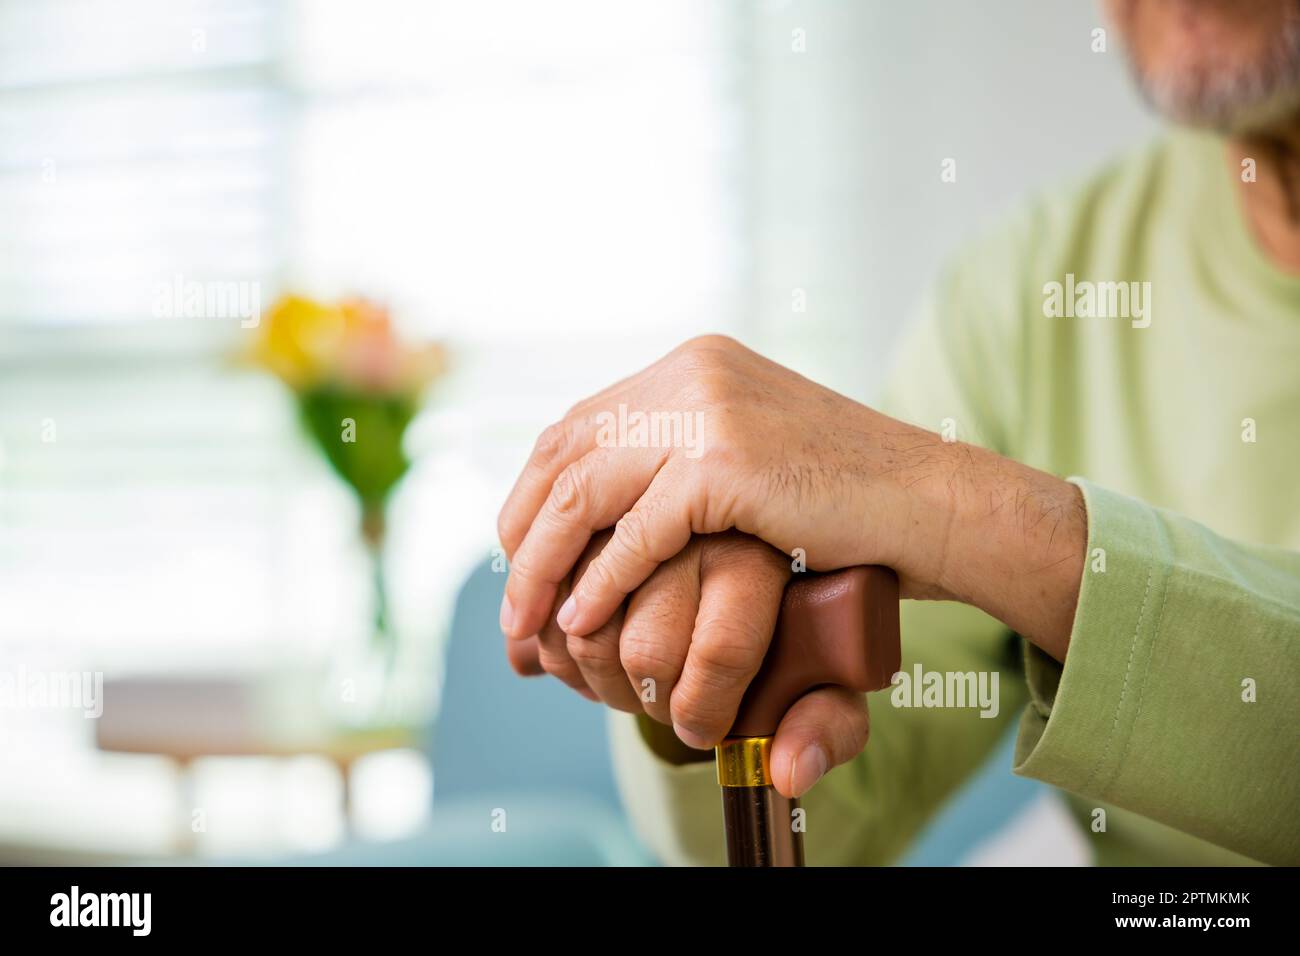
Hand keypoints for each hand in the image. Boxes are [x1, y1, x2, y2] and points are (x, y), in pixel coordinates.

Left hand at [498, 335, 1084, 662]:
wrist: (933, 504)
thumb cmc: (846, 500)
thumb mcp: (749, 462)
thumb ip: (679, 461)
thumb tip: (603, 503)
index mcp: (691, 366)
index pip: (578, 423)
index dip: (534, 491)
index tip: (518, 551)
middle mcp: (691, 373)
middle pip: (567, 451)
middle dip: (523, 530)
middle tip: (506, 599)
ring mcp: (709, 410)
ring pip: (587, 490)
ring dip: (543, 563)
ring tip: (525, 625)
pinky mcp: (727, 460)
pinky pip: (638, 531)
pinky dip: (602, 580)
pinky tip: (578, 620)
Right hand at [506, 530, 868, 796]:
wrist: (789, 518)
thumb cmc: (801, 603)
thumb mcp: (841, 665)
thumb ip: (829, 725)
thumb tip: (786, 772)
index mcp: (762, 554)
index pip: (723, 650)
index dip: (705, 711)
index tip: (701, 731)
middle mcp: (700, 523)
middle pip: (643, 647)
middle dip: (646, 701)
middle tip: (660, 704)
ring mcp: (637, 508)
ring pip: (582, 622)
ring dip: (594, 675)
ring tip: (620, 678)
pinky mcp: (592, 501)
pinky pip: (546, 586)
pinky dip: (548, 632)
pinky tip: (576, 641)